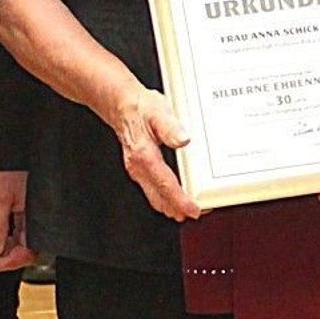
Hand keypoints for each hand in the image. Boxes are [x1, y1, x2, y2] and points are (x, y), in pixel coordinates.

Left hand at [0, 169, 35, 271]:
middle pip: (24, 248)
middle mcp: (38, 217)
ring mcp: (33, 213)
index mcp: (37, 217)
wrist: (12, 149)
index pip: (28, 249)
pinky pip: (17, 229)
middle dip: (2, 257)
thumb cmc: (10, 166)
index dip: (10, 261)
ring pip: (19, 240)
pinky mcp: (28, 208)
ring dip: (0, 248)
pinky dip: (2, 236)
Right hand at [106, 85, 200, 220]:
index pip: (165, 184)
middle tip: (197, 213)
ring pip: (155, 197)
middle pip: (160, 197)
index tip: (193, 210)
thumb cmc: (141, 108)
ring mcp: (138, 171)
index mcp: (145, 155)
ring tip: (188, 211)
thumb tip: (183, 139)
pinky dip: (165, 198)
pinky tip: (174, 199)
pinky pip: (152, 190)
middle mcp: (139, 167)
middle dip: (178, 209)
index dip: (180, 200)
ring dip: (171, 206)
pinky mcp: (139, 170)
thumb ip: (170, 127)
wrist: (121, 105)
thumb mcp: (158, 111)